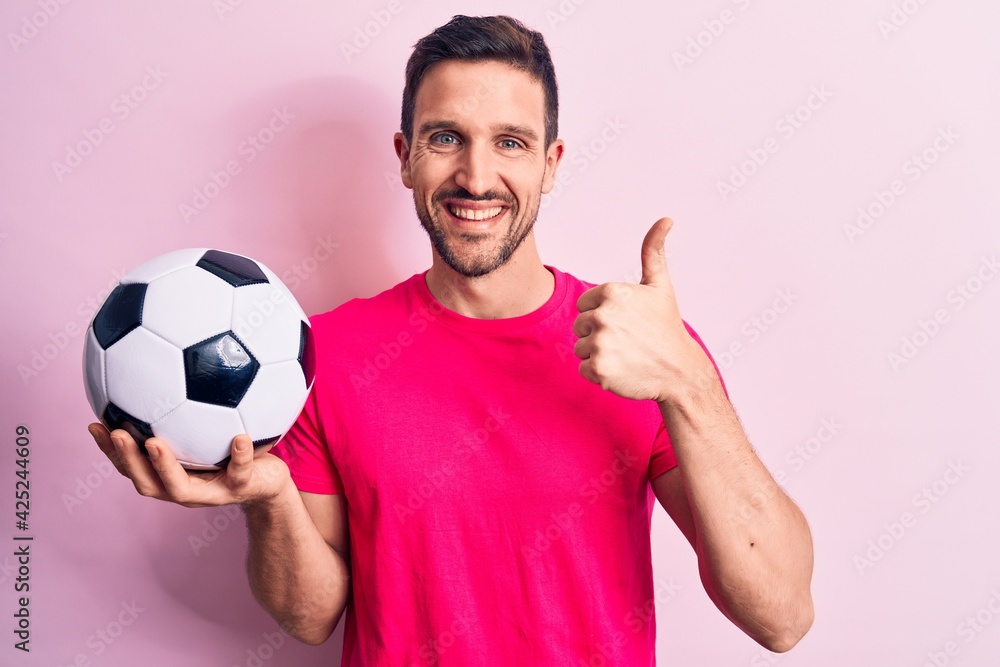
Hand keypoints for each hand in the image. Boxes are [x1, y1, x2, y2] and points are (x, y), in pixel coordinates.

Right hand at [88, 423, 291, 507]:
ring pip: (180, 487)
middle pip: (146, 483)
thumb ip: (184, 416)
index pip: (132, 467)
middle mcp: (185, 490)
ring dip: (164, 465)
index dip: (110, 451)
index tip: (93, 425)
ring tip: (154, 442)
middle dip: (127, 460)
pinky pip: (240, 471)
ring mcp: (213, 492)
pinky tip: (240, 437)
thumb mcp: (207, 434)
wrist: (270, 484)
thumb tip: (160, 375)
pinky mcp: (243, 487)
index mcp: (170, 477)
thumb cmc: (232, 455)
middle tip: (116, 432)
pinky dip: (239, 455)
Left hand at [573, 217, 713, 402]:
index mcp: (612, 292)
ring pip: (581, 348)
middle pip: (580, 326)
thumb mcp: (660, 286)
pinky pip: (583, 369)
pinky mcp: (599, 369)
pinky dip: (599, 374)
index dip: (604, 315)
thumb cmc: (667, 328)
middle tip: (628, 341)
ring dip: (599, 354)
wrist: (680, 372)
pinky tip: (622, 370)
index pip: (585, 305)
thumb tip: (665, 219)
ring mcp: (600, 343)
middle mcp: (603, 315)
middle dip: (600, 335)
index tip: (627, 322)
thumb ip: (652, 251)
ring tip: (626, 355)